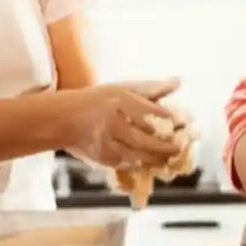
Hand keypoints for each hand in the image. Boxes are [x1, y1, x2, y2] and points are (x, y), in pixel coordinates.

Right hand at [63, 79, 182, 167]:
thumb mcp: (122, 88)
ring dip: (156, 158)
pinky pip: (126, 162)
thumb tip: (178, 82)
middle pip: (145, 138)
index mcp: (119, 99)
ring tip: (169, 158)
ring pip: (137, 154)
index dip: (168, 119)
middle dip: (166, 146)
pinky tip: (151, 162)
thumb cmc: (98, 100)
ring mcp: (106, 141)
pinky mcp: (102, 156)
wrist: (63, 118)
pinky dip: (140, 163)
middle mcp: (112, 120)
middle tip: (179, 147)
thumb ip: (150, 87)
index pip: (150, 111)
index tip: (181, 123)